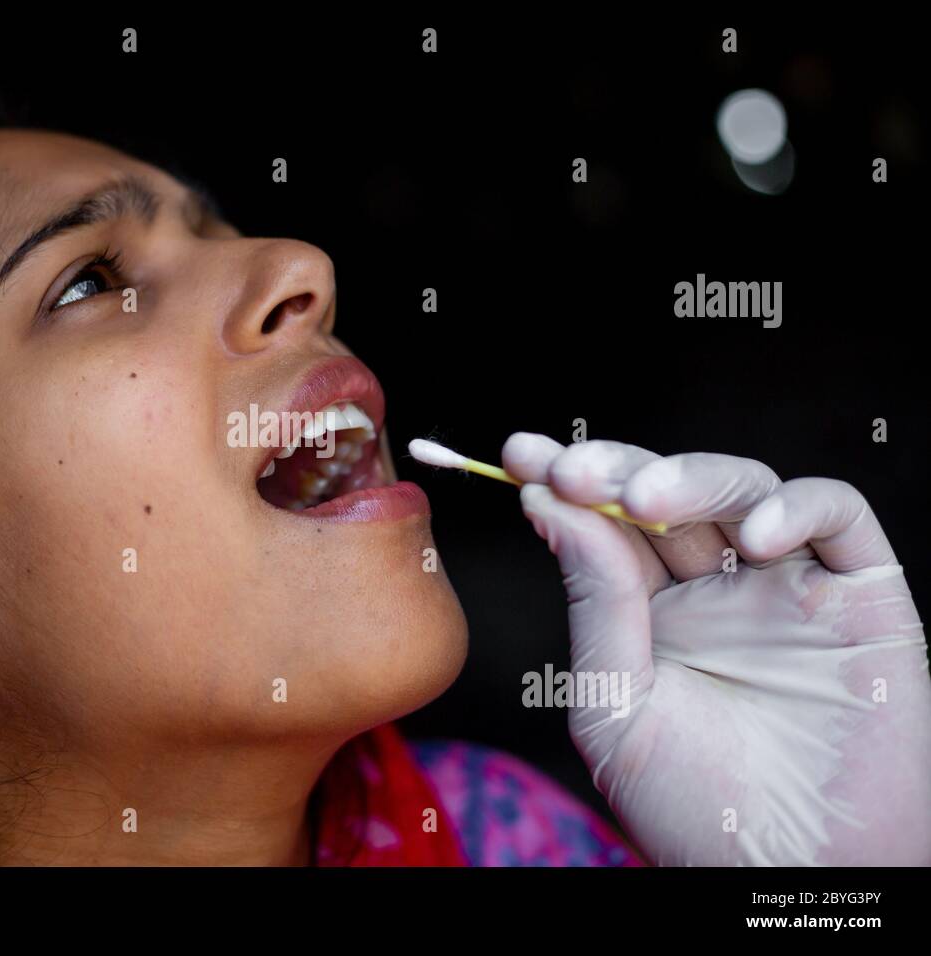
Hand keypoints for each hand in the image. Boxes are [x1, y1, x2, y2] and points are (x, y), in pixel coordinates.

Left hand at [502, 432, 930, 865]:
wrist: (791, 878)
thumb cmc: (693, 808)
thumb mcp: (615, 705)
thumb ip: (593, 603)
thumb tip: (553, 505)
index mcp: (650, 611)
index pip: (605, 524)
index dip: (567, 481)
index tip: (520, 457)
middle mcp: (716, 589)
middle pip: (667, 493)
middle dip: (616, 468)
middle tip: (572, 468)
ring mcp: (787, 586)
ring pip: (743, 488)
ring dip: (692, 476)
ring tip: (646, 497)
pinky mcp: (863, 596)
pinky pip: (840, 518)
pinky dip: (799, 507)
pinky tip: (755, 537)